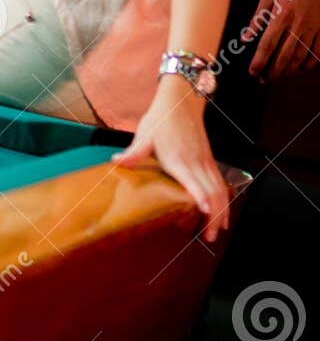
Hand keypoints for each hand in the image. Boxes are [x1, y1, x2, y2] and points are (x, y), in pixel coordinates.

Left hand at [114, 76, 228, 241]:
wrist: (181, 102)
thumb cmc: (162, 119)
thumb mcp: (144, 134)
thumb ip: (134, 152)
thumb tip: (116, 161)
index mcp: (179, 159)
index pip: (194, 181)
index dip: (200, 197)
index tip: (204, 213)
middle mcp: (197, 163)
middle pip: (213, 193)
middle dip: (214, 216)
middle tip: (210, 238)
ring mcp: (206, 162)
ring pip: (220, 190)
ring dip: (221, 212)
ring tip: (217, 231)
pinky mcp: (209, 161)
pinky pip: (221, 184)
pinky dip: (223, 200)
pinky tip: (221, 213)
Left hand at [243, 0, 319, 82]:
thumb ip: (257, 18)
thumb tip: (245, 38)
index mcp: (281, 16)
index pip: (267, 45)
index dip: (259, 62)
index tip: (253, 72)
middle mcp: (298, 25)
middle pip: (284, 56)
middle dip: (273, 72)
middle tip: (265, 80)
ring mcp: (313, 28)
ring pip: (301, 57)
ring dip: (289, 70)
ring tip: (279, 77)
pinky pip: (318, 52)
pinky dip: (310, 63)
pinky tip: (301, 68)